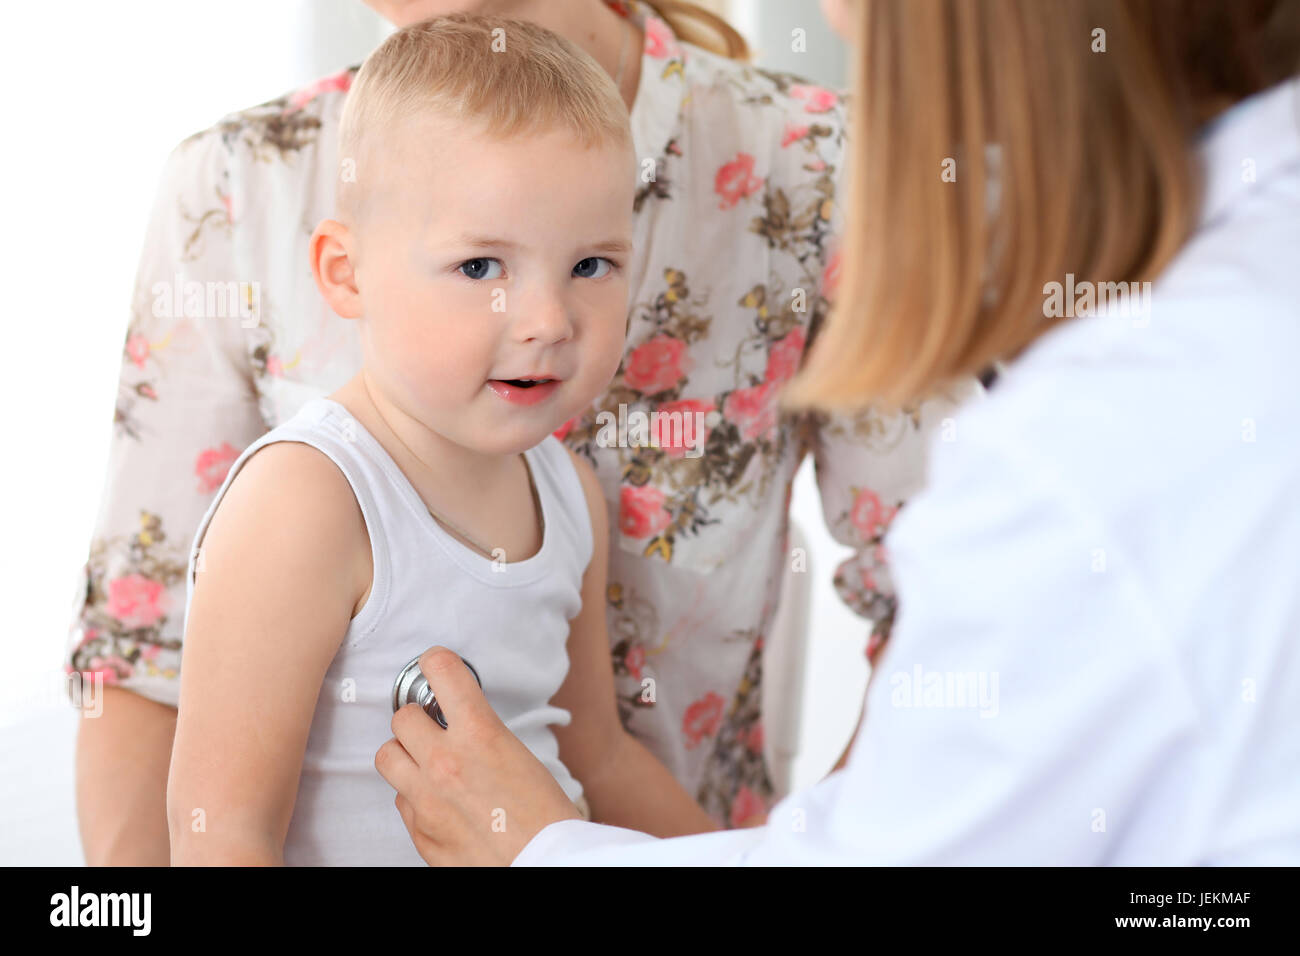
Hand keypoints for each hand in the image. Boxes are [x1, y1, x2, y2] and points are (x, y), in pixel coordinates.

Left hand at [375, 646, 582, 864]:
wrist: (543, 865)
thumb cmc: (545, 818)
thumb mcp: (519, 756)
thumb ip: (481, 736)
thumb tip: (459, 726)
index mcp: (479, 735)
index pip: (441, 672)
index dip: (437, 662)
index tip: (436, 665)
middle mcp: (445, 762)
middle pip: (402, 717)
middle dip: (418, 719)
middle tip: (434, 727)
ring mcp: (426, 799)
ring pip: (387, 756)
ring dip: (405, 755)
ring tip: (427, 762)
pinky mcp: (419, 831)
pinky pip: (401, 801)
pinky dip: (415, 797)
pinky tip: (440, 802)